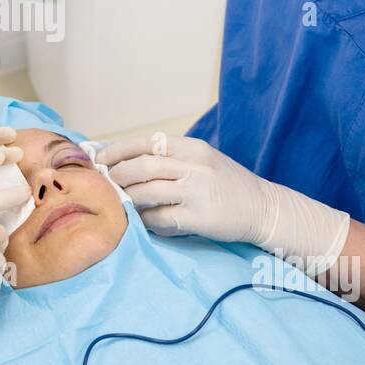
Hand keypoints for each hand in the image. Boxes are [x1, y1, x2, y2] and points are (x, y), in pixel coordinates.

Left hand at [98, 135, 274, 241]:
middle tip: (104, 184)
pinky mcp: (198, 218)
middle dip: (117, 175)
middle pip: (142, 165)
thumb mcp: (204, 160)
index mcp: (193, 148)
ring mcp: (196, 192)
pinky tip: (143, 222)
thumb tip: (127, 161)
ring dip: (127, 199)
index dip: (119, 150)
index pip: (147, 142)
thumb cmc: (227, 184)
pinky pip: (160, 218)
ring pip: (146, 192)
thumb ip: (172, 159)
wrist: (264, 208)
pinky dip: (146, 221)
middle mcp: (194, 166)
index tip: (100, 160)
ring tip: (119, 204)